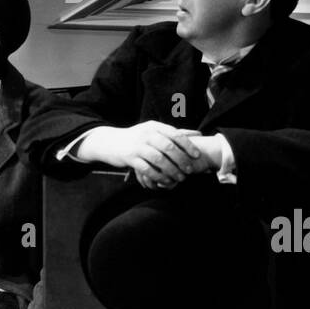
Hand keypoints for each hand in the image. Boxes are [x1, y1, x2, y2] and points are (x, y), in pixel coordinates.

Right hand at [78, 123, 207, 187]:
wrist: (110, 142)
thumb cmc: (137, 138)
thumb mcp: (153, 131)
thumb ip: (174, 133)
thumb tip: (198, 134)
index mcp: (154, 126)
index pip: (175, 134)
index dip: (188, 145)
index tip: (197, 156)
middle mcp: (146, 134)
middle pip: (168, 147)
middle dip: (181, 160)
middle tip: (190, 170)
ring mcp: (137, 146)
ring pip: (158, 159)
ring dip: (171, 170)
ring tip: (180, 178)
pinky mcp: (130, 158)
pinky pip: (147, 169)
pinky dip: (158, 176)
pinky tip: (165, 182)